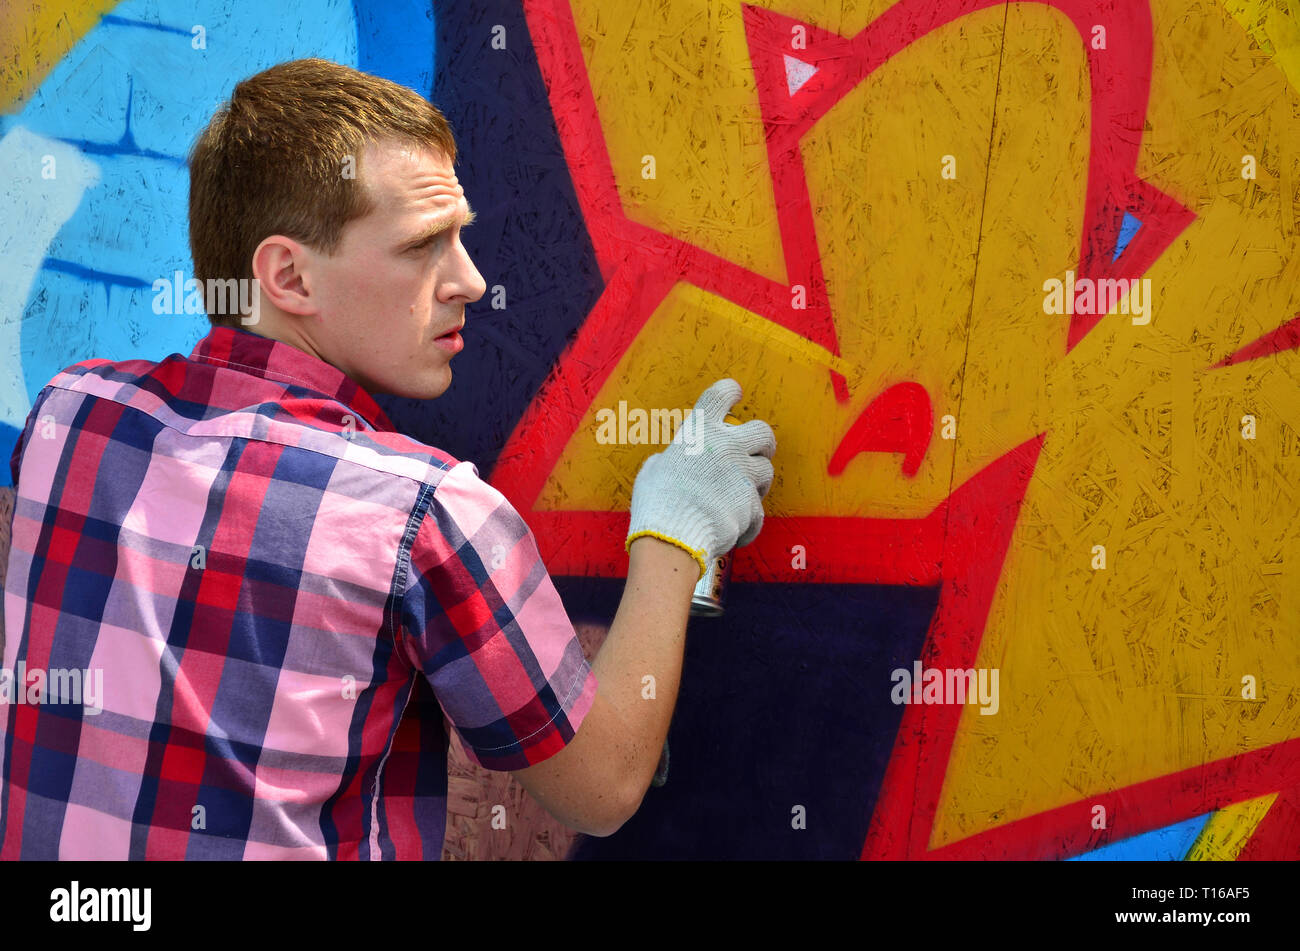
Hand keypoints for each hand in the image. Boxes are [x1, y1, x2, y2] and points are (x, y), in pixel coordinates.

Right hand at [624, 378, 775, 579]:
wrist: (672, 536)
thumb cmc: (656, 502)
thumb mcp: (653, 469)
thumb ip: (669, 459)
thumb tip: (669, 462)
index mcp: (700, 433)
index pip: (720, 396)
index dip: (730, 391)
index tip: (736, 392)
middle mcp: (727, 447)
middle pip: (763, 432)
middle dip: (764, 442)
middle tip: (759, 450)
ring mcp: (743, 476)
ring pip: (766, 471)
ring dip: (756, 482)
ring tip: (740, 495)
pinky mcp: (751, 505)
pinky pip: (757, 512)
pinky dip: (746, 522)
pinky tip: (732, 529)